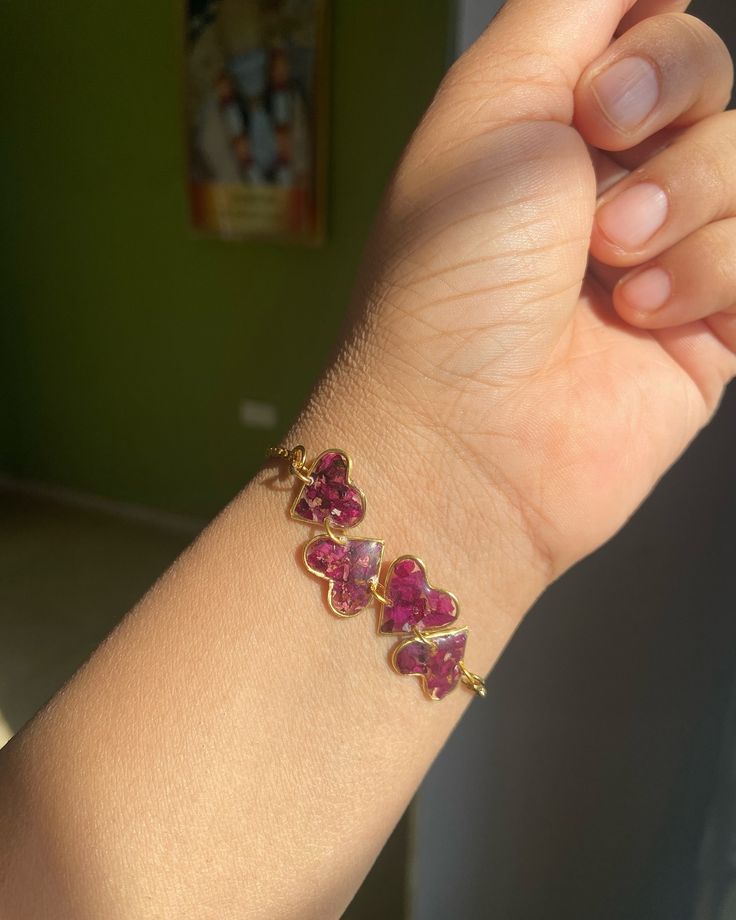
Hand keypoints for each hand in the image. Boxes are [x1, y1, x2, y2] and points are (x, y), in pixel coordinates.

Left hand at [333, 0, 734, 579]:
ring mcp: (664, 252)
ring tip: (609, 279)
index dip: (653, 54)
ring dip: (684, 217)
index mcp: (548, 122)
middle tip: (593, 215)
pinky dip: (712, 277)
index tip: (600, 104)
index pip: (654, 32)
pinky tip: (643, 320)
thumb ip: (572, 7)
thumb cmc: (452, 280)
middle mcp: (608, 180)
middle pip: (715, 88)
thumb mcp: (494, 105)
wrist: (466, 436)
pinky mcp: (711, 323)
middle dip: (668, 138)